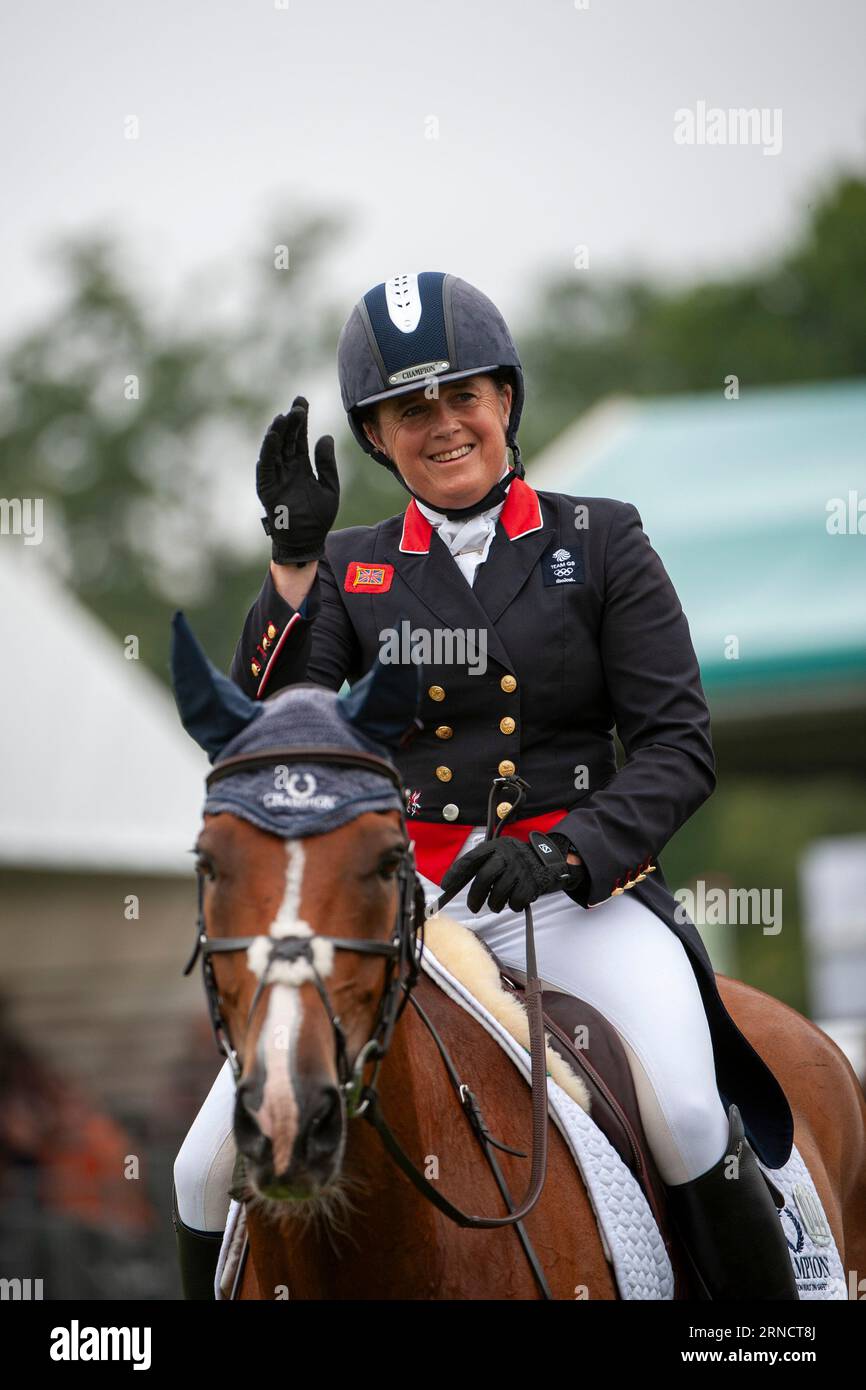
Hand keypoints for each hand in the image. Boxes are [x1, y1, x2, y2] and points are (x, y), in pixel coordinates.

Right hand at [256, 397, 339, 563]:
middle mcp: (287, 468)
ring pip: (276, 449)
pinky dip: (269, 451)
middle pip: (288, 440)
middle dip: (291, 421)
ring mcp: (276, 477)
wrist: (306, 541)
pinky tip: (274, 437)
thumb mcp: (329, 487)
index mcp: (301, 467)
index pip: (300, 438)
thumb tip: (325, 436)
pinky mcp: (267, 487)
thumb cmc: (318, 518)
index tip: (303, 402)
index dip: (301, 421)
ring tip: (285, 416)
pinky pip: (266, 466)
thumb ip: (326, 463)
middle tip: (298, 404)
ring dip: (279, 432)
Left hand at [439, 836, 586, 913]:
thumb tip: (452, 885)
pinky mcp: (532, 883)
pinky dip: (511, 906)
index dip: (455, 874)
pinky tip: (512, 901)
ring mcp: (520, 869)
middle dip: (475, 896)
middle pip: (484, 878)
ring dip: (493, 904)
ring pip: (499, 893)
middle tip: (472, 907)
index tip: (445, 888)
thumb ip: (479, 865)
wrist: (547, 861)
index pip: (470, 859)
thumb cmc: (514, 862)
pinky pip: (515, 902)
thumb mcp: (498, 855)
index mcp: (495, 847)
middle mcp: (507, 855)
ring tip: (494, 905)